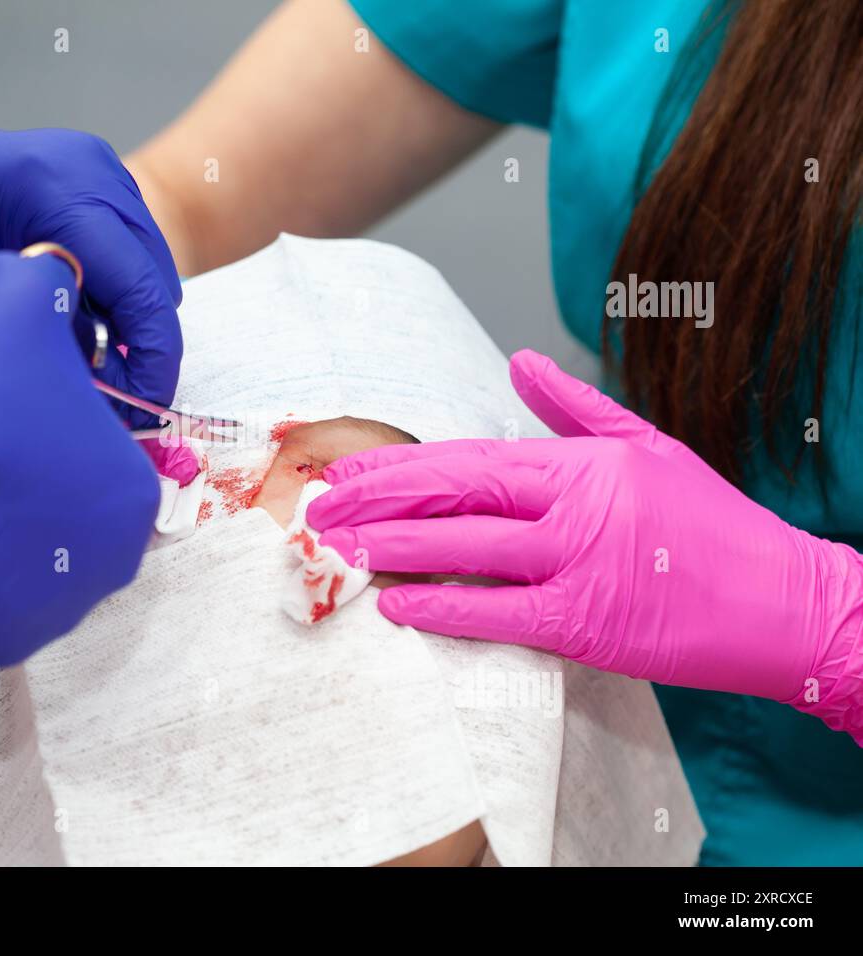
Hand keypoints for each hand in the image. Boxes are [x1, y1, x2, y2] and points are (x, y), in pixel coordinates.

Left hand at [0, 52, 182, 427]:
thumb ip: (52, 338)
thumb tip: (107, 387)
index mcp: (60, 192)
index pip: (143, 291)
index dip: (153, 360)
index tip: (142, 409)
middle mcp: (90, 168)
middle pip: (157, 277)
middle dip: (145, 343)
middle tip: (115, 397)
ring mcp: (93, 164)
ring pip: (148, 263)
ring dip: (132, 316)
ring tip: (95, 359)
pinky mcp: (87, 173)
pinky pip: (126, 243)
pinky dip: (115, 286)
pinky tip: (84, 315)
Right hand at [0, 252, 159, 666]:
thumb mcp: (17, 295)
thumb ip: (56, 282)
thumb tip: (61, 271)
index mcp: (133, 487)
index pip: (102, 451)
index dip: (53, 424)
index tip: (7, 410)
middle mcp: (114, 562)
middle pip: (73, 508)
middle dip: (33, 481)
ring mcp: (57, 612)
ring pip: (34, 557)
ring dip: (3, 528)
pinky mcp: (0, 644)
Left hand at [308, 349, 862, 741]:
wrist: (786, 600)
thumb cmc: (713, 525)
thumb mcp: (647, 447)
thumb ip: (575, 408)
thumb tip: (520, 362)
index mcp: (582, 460)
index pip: (470, 456)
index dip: (400, 465)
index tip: (346, 471)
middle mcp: (575, 504)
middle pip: (454, 493)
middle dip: (378, 498)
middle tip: (321, 508)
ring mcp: (581, 562)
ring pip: (466, 549)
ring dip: (394, 548)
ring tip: (339, 548)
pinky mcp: (589, 623)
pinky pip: (498, 613)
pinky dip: (443, 608)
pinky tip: (397, 604)